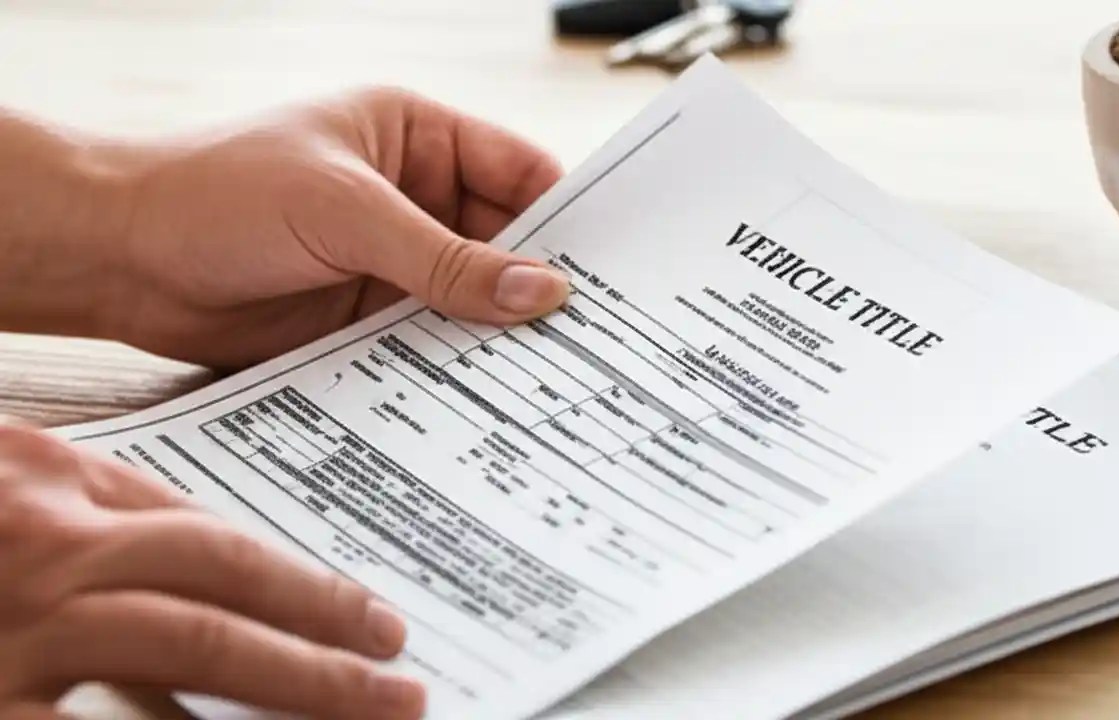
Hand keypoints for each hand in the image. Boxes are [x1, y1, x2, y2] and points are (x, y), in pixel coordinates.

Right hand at [0, 418, 425, 719]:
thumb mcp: (4, 489)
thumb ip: (85, 513)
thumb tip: (189, 558)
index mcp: (55, 478)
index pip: (209, 528)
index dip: (301, 579)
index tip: (367, 615)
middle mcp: (51, 542)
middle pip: (225, 577)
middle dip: (325, 621)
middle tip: (399, 664)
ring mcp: (18, 620)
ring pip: (193, 647)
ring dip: (296, 683)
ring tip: (371, 715)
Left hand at [97, 86, 567, 367]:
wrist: (121, 257)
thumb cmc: (221, 192)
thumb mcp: (347, 213)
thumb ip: (447, 260)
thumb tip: (542, 291)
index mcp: (418, 136)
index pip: (519, 171)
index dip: (568, 217)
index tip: (612, 269)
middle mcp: (414, 196)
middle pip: (503, 242)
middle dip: (538, 286)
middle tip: (593, 335)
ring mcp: (391, 260)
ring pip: (470, 299)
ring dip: (498, 333)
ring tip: (553, 373)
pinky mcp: (367, 316)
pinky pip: (429, 340)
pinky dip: (455, 366)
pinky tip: (488, 392)